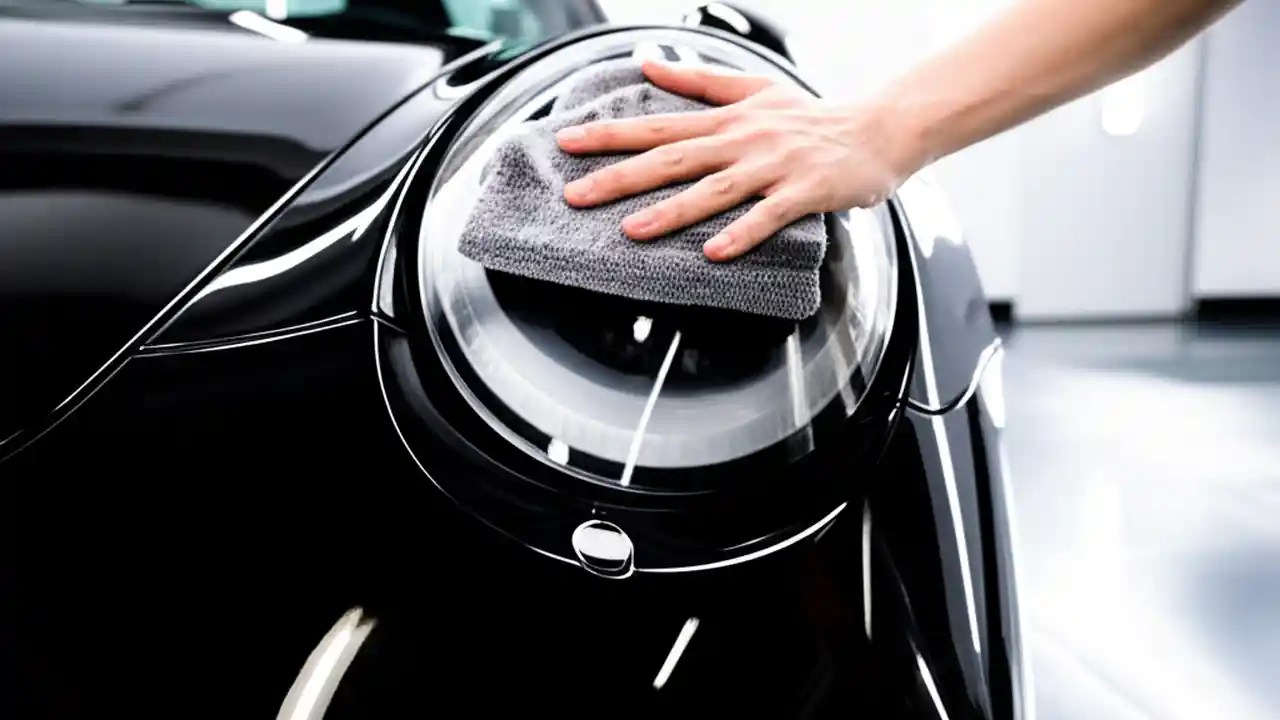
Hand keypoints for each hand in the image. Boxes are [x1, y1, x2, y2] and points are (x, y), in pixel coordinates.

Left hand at [555, 60, 928, 260]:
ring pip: (714, 190)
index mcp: (726, 120)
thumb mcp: (754, 90)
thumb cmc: (813, 116)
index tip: (567, 143)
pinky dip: (742, 233)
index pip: (658, 126)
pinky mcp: (804, 192)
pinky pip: (769, 216)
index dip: (610, 135)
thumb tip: (648, 66)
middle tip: (576, 195)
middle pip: (673, 159)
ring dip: (671, 211)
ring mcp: (773, 167)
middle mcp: (743, 141)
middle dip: (621, 177)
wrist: (879, 129)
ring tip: (632, 231)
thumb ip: (699, 82)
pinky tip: (714, 253)